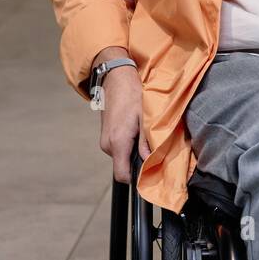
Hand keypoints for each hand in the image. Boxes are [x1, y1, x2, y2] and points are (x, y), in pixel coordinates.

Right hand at [91, 46, 149, 181]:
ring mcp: (104, 141)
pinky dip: (128, 146)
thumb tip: (149, 162)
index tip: (150, 176)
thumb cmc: (132, 95)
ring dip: (134, 153)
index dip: (136, 180)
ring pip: (122, 158)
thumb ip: (146, 142)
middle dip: (138, 164)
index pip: (123, 176)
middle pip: (124, 167)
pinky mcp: (106, 137)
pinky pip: (119, 150)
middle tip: (153, 151)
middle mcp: (107, 145)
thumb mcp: (144, 118)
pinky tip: (136, 132)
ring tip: (144, 136)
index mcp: (118, 142)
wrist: (116, 79)